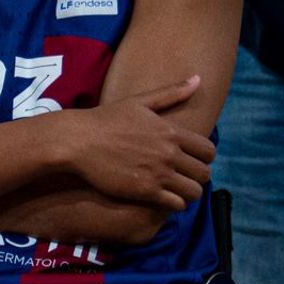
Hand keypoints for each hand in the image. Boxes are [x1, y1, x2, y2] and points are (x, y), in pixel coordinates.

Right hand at [68, 76, 215, 213]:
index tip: (191, 160)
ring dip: (188, 192)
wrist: (75, 141)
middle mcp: (169, 153)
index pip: (208, 151)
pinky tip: (161, 199)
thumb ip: (171, 93)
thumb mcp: (138, 102)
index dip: (204, 158)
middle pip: (205, 173)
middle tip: (183, 177)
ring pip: (194, 191)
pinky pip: (175, 204)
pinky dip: (173, 204)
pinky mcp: (144, 191)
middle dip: (197, 176)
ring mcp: (158, 173)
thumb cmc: (104, 120)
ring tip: (175, 190)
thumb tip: (198, 79)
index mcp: (171, 132)